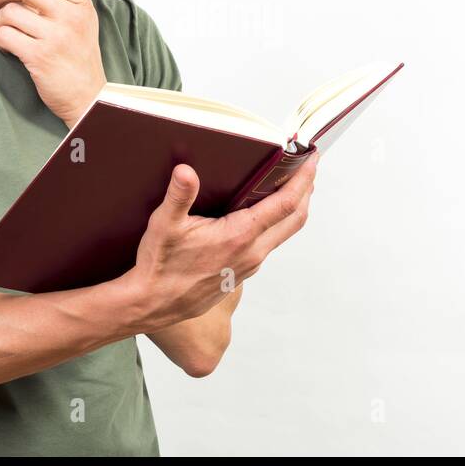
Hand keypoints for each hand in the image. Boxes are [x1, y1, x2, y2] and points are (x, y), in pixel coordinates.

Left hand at [0, 0, 106, 126]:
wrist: (87, 96)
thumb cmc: (81, 55)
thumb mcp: (86, 19)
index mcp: (81, 5)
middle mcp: (70, 18)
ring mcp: (55, 37)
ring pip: (10, 12)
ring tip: (2, 28)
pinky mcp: (39, 57)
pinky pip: (6, 36)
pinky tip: (5, 45)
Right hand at [122, 152, 318, 329]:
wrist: (153, 305)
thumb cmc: (160, 266)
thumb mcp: (165, 225)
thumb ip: (178, 195)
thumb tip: (185, 171)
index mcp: (240, 236)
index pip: (286, 204)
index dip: (303, 180)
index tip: (311, 160)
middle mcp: (252, 253)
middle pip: (295, 219)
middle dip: (306, 191)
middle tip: (308, 167)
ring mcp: (249, 265)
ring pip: (283, 233)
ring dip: (293, 209)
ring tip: (290, 186)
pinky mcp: (241, 273)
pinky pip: (269, 244)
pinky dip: (276, 224)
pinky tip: (262, 214)